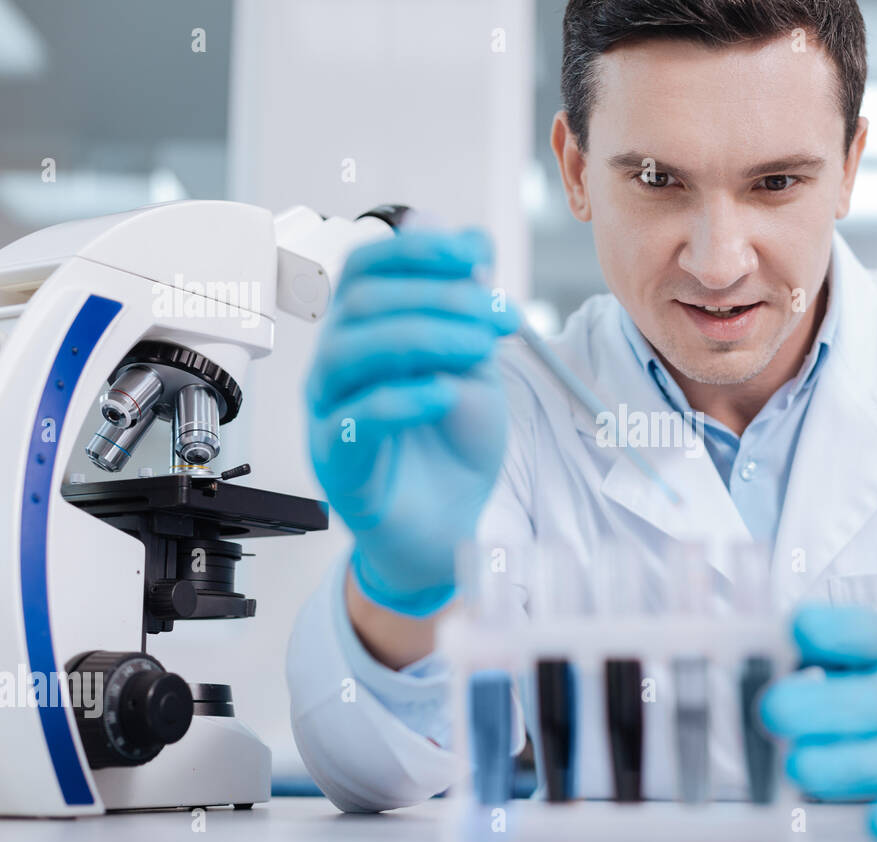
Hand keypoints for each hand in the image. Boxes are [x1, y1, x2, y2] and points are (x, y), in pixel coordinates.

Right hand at [304, 229, 520, 615]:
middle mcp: (338, 364)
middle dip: (439, 297)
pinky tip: (445, 394)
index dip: (418, 251)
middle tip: (500, 314)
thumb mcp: (474, 364)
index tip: (476, 255)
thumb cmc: (450, 444)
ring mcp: (329, 411)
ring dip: (424, 338)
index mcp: (365, 331)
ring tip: (480, 348)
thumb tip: (468, 238)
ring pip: (349, 352)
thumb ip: (468, 307)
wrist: (448, 522)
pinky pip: (354, 419)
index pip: (367, 268)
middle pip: (363, 302)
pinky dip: (402, 399)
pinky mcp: (337, 461)